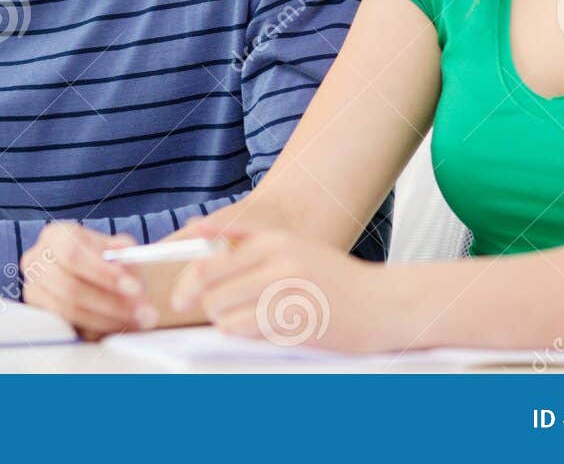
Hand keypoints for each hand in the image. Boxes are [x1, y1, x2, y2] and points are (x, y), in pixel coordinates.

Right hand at [20, 221, 151, 339]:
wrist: (98, 276)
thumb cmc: (108, 259)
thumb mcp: (119, 248)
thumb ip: (124, 252)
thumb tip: (127, 261)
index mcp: (56, 235)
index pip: (73, 254)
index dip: (103, 273)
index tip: (135, 288)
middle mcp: (37, 260)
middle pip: (70, 287)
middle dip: (111, 303)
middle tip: (144, 312)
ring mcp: (33, 287)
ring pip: (68, 310)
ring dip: (108, 319)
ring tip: (139, 320)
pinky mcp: (38, 311)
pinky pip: (66, 325)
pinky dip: (96, 327)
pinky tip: (120, 326)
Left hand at [171, 227, 401, 352]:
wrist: (384, 304)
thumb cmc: (334, 279)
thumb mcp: (291, 245)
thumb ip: (244, 238)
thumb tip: (196, 228)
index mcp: (273, 241)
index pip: (209, 261)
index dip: (187, 283)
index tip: (179, 297)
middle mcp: (278, 262)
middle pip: (212, 291)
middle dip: (207, 306)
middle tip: (217, 314)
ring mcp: (288, 294)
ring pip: (226, 315)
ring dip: (227, 324)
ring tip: (246, 322)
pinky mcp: (296, 323)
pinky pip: (249, 333)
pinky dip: (248, 335)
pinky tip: (267, 331)